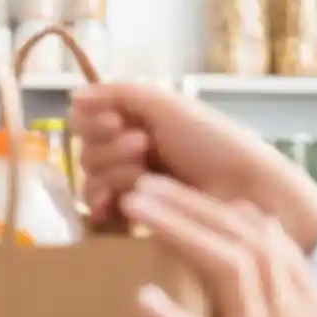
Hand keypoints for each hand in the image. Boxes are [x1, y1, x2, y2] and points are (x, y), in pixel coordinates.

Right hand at [69, 83, 316, 251]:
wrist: (245, 189)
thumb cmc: (213, 142)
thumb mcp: (167, 105)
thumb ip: (117, 93)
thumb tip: (71, 97)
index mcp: (136, 125)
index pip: (87, 123)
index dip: (93, 122)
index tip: (115, 121)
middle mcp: (129, 157)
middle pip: (85, 152)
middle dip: (110, 148)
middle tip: (143, 146)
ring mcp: (130, 191)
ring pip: (89, 180)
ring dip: (114, 171)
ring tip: (146, 172)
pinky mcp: (132, 223)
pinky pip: (97, 213)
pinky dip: (102, 204)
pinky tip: (116, 203)